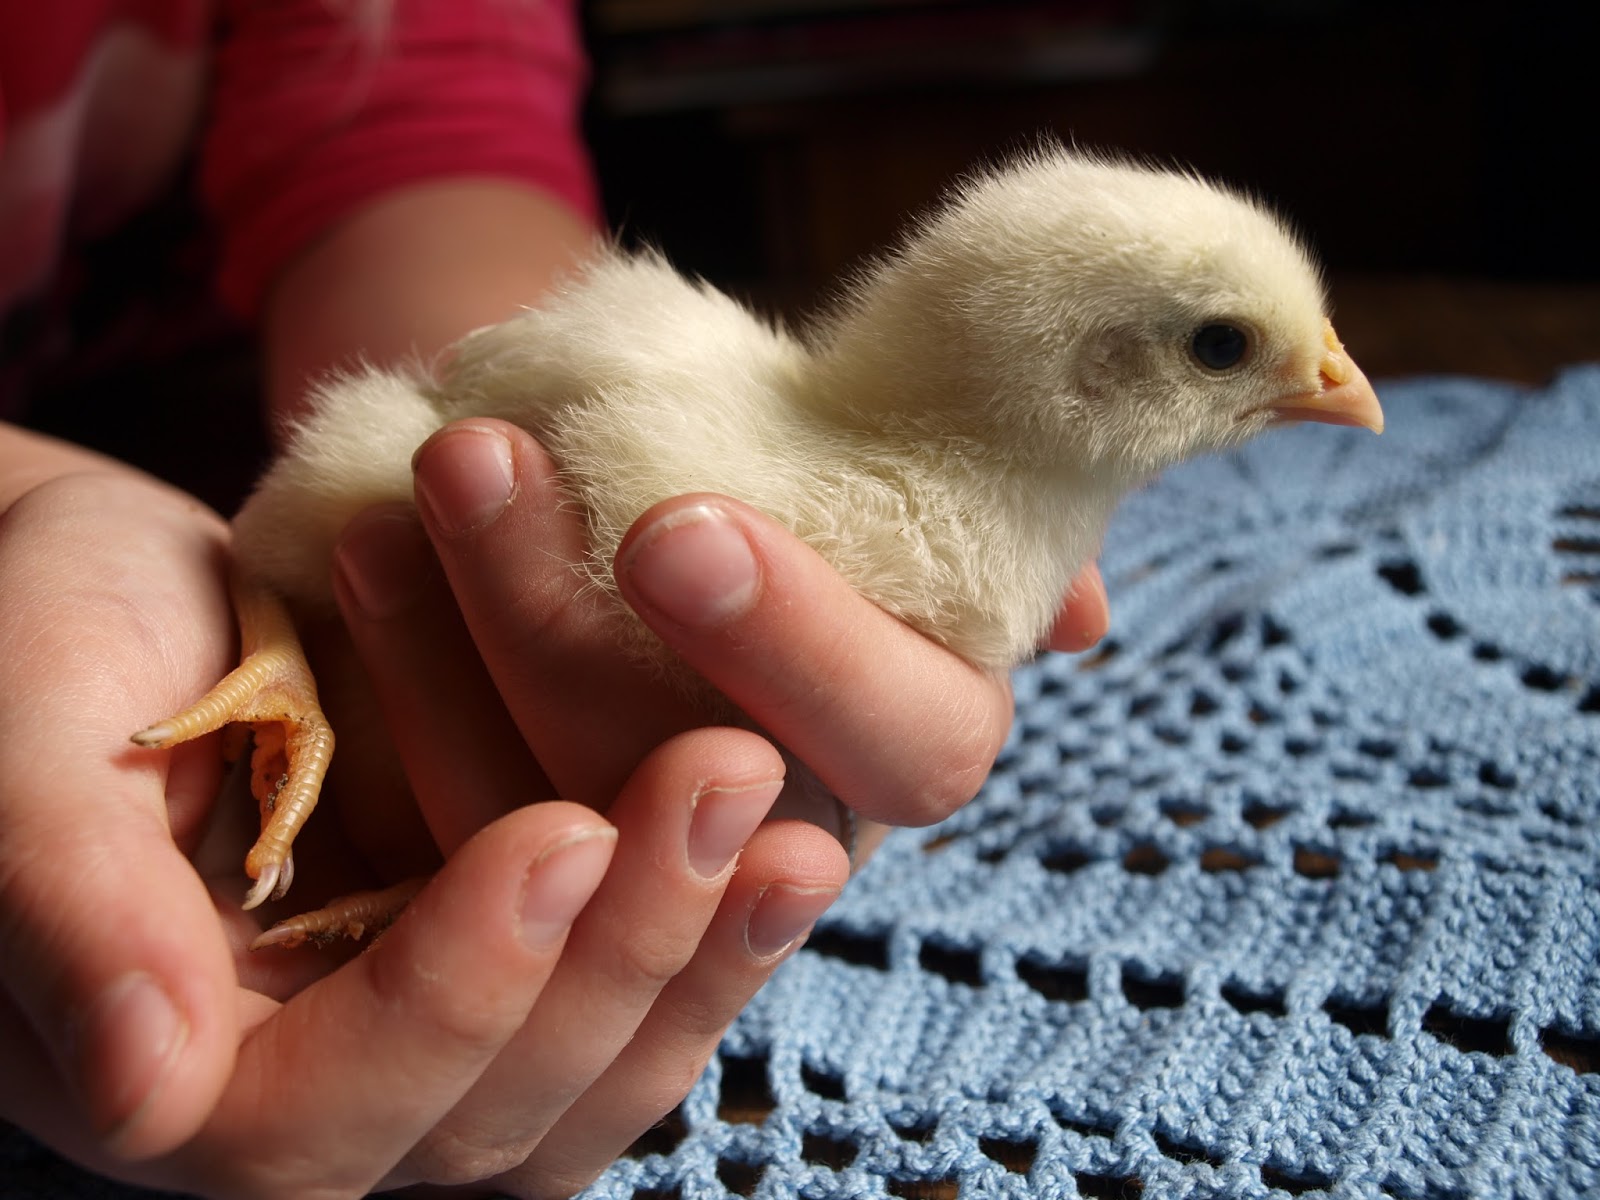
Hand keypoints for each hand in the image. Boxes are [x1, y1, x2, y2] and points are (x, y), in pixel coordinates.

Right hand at [0, 466, 845, 1197]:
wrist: (119, 593)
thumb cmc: (37, 642)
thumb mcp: (20, 743)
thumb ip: (65, 912)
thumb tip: (145, 1088)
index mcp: (170, 1074)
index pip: (317, 1115)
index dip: (451, 995)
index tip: (559, 836)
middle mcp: (314, 1085)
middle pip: (490, 1111)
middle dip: (622, 952)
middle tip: (726, 780)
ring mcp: (424, 1028)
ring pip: (583, 1072)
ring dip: (695, 952)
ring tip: (793, 828)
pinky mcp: (503, 957)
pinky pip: (622, 990)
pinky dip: (709, 928)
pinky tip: (792, 843)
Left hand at [328, 416, 1110, 871]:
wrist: (654, 457)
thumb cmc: (789, 437)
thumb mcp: (901, 448)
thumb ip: (990, 515)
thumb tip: (1078, 616)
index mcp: (910, 723)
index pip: (907, 746)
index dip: (803, 653)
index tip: (677, 524)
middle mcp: (789, 815)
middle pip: (690, 800)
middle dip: (565, 636)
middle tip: (475, 461)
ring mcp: (646, 848)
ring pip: (547, 823)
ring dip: (451, 658)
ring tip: (397, 488)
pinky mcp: (520, 852)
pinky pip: (442, 824)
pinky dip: (395, 689)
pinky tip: (354, 559)